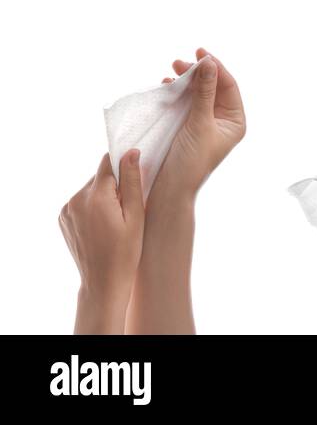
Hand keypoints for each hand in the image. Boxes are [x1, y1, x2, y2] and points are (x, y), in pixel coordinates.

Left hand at [59, 151, 144, 333]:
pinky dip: (93, 208)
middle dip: (115, 186)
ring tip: (116, 221)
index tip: (135, 175)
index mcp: (95, 197)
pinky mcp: (63, 218)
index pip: (107, 164)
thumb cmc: (126, 251)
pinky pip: (81, 203)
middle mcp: (75, 199)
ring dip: (104, 197)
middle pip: (99, 178)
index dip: (123, 165)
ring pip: (90, 190)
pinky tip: (104, 226)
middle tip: (129, 209)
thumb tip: (131, 153)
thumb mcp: (136, 215)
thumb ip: (133, 181)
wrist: (103, 280)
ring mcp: (66, 210)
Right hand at [156, 49, 245, 197]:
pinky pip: (186, 102)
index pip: (229, 86)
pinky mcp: (188, 125)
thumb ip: (204, 92)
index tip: (201, 53)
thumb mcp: (199, 122)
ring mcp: (205, 122)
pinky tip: (169, 86)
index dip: (216, 68)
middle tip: (180, 62)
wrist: (171, 187)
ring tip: (172, 71)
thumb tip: (209, 64)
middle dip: (198, 72)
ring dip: (187, 80)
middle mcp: (223, 120)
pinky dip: (178, 92)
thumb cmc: (191, 160)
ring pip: (198, 92)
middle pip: (214, 86)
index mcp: (235, 121)